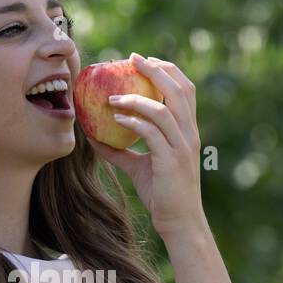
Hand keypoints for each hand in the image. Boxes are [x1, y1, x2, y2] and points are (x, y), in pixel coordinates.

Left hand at [88, 52, 206, 238]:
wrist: (179, 223)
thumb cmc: (162, 194)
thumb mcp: (139, 167)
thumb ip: (121, 151)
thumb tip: (94, 138)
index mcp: (187, 131)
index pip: (184, 89)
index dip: (166, 70)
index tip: (142, 61)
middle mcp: (189, 134)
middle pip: (179, 90)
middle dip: (155, 70)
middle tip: (131, 60)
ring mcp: (182, 147)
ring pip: (164, 110)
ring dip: (136, 99)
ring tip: (112, 98)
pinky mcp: (171, 161)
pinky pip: (153, 133)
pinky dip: (134, 122)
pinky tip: (116, 119)